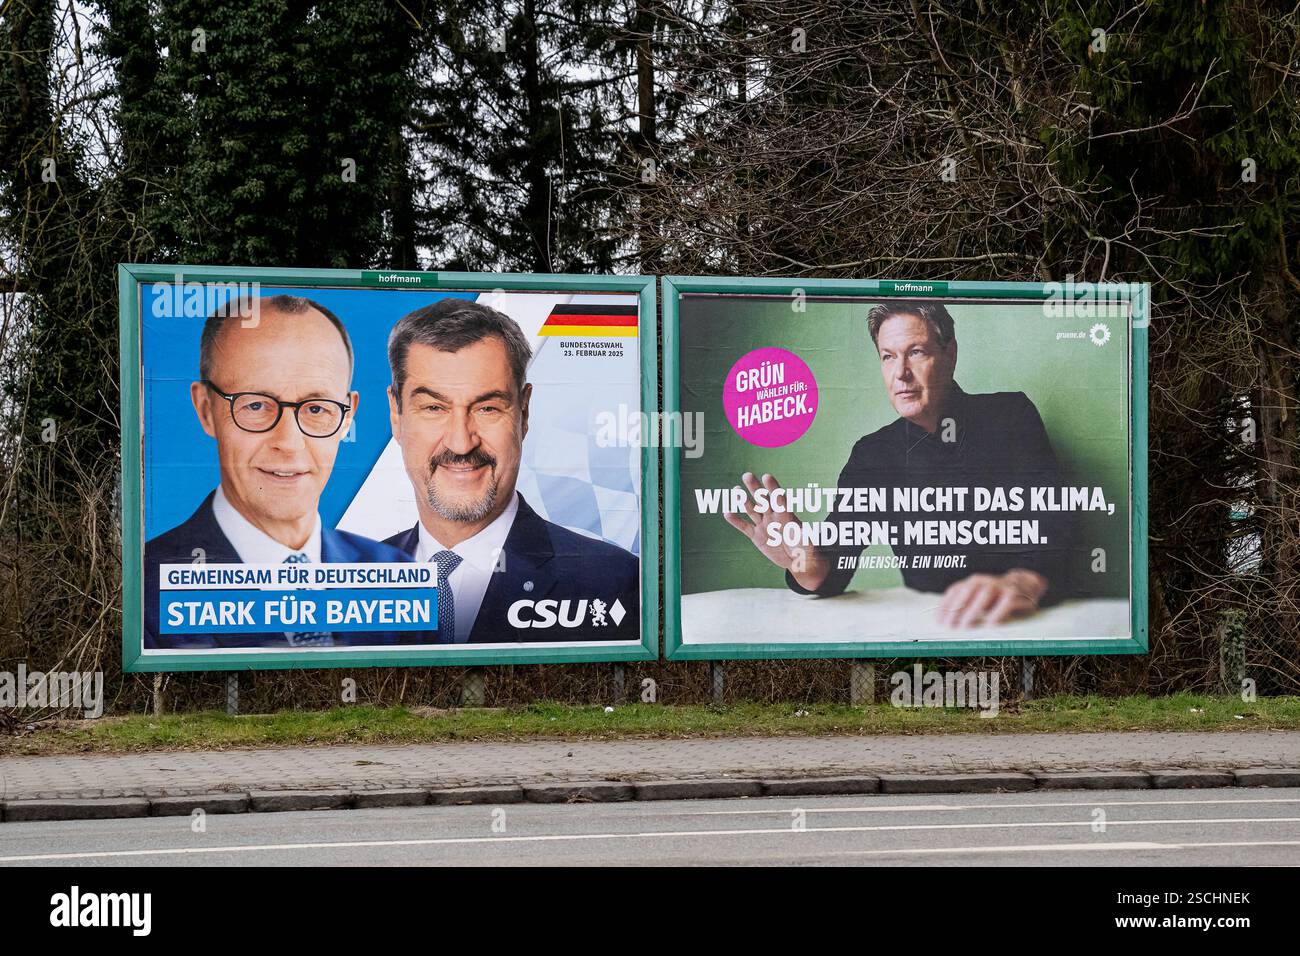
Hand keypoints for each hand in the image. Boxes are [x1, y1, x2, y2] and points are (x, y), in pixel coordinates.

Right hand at [723, 471, 828, 589]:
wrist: (797, 559)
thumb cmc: (806, 548)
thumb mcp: (807, 541)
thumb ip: (804, 535)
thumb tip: (806, 531)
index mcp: (787, 515)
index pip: (779, 498)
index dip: (773, 488)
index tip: (766, 476)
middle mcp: (773, 516)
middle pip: (763, 499)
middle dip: (755, 488)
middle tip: (747, 475)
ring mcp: (763, 525)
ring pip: (752, 510)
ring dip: (743, 501)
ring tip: (736, 490)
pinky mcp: (756, 535)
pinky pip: (744, 527)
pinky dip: (736, 521)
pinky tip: (727, 513)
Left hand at [936, 569, 1046, 628]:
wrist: (1027, 585)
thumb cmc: (998, 596)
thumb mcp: (980, 598)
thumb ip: (966, 605)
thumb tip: (948, 622)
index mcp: (973, 582)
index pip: (955, 591)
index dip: (945, 605)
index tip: (939, 621)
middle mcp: (985, 581)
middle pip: (967, 592)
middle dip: (956, 609)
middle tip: (950, 626)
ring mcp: (1001, 586)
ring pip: (984, 595)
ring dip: (972, 611)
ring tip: (965, 626)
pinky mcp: (1015, 594)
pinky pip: (1005, 603)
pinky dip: (996, 614)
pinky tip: (990, 625)